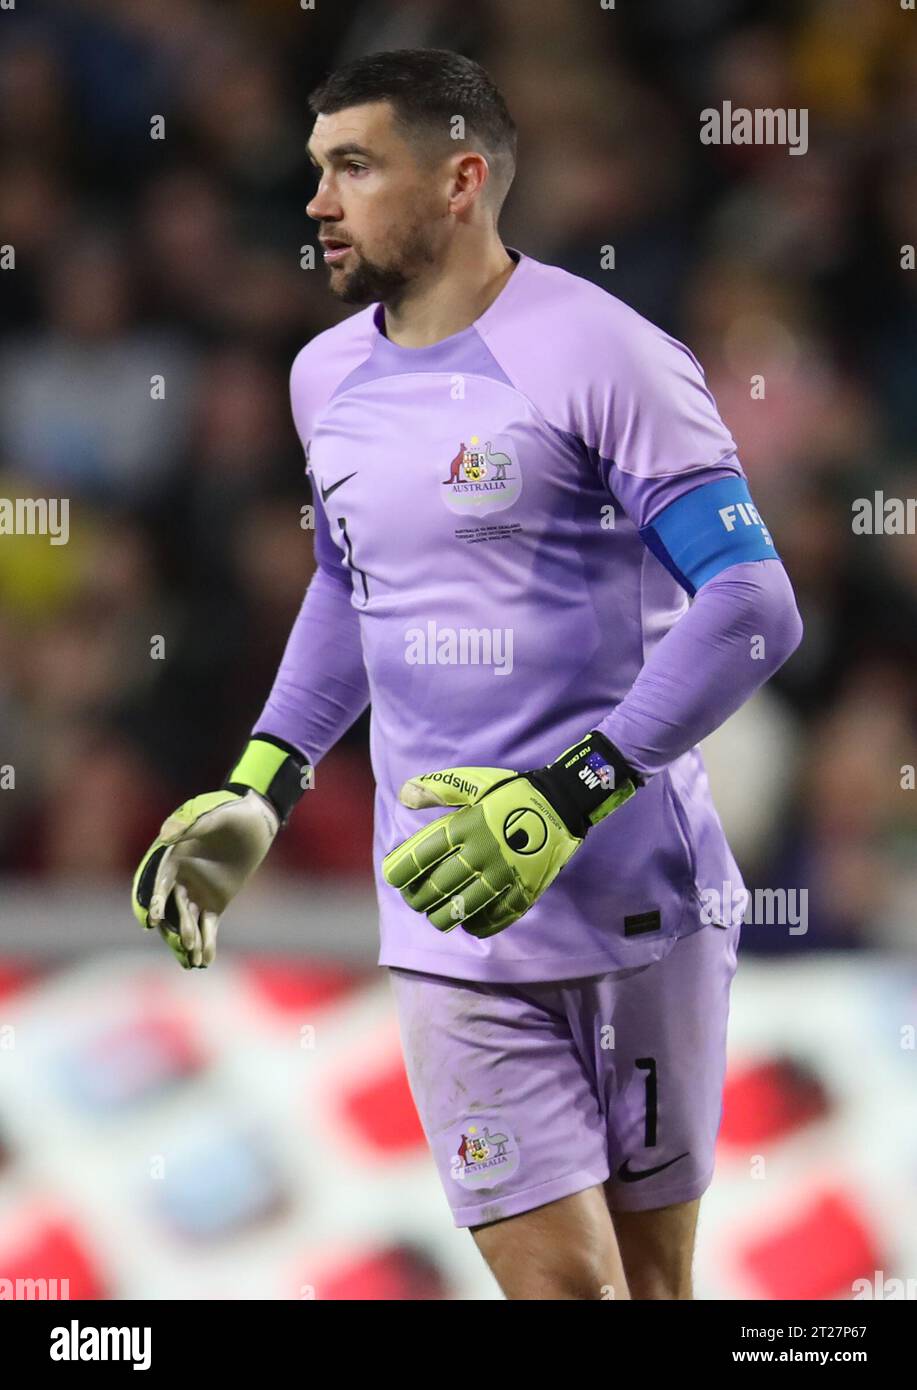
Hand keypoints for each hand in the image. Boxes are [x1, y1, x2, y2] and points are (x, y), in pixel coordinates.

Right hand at [132, 789, 278, 968]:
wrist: (256, 821)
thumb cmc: (232, 811)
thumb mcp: (213, 813)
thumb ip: (191, 823)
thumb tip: (165, 836)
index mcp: (172, 856)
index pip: (158, 883)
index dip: (154, 901)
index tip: (153, 919)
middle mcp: (179, 878)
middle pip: (171, 908)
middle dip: (177, 927)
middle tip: (186, 943)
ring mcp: (196, 892)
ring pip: (188, 921)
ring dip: (190, 940)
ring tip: (195, 960)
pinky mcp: (215, 902)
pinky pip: (208, 926)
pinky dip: (207, 943)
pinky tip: (207, 961)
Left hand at [382, 735, 639, 938]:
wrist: (562, 801)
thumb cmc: (511, 792)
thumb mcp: (473, 782)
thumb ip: (437, 789)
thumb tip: (404, 796)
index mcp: (466, 825)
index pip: (422, 855)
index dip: (402, 871)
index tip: (393, 878)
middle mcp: (482, 852)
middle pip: (439, 886)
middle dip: (419, 899)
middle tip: (413, 901)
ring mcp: (505, 874)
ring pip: (464, 907)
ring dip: (443, 917)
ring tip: (436, 917)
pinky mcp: (525, 889)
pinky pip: (497, 917)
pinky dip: (479, 925)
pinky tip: (469, 923)